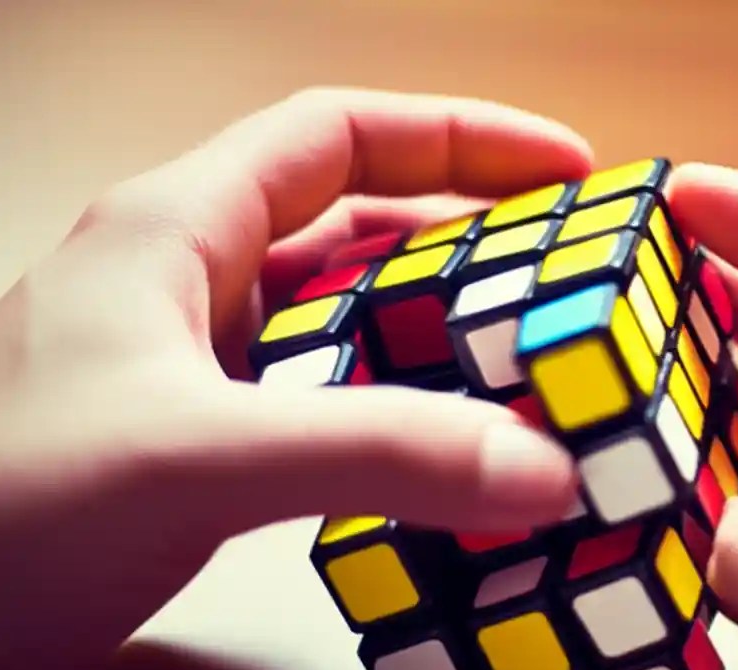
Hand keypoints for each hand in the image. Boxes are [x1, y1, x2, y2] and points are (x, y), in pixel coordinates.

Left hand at [0, 88, 589, 669]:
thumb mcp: (194, 459)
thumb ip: (374, 451)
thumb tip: (534, 466)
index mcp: (175, 230)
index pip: (341, 136)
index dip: (461, 137)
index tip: (561, 170)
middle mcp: (183, 286)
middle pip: (354, 225)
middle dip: (467, 243)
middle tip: (560, 278)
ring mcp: (185, 369)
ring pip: (339, 318)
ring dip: (432, 335)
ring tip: (524, 362)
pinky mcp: (191, 446)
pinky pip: (318, 400)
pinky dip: (390, 411)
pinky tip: (437, 449)